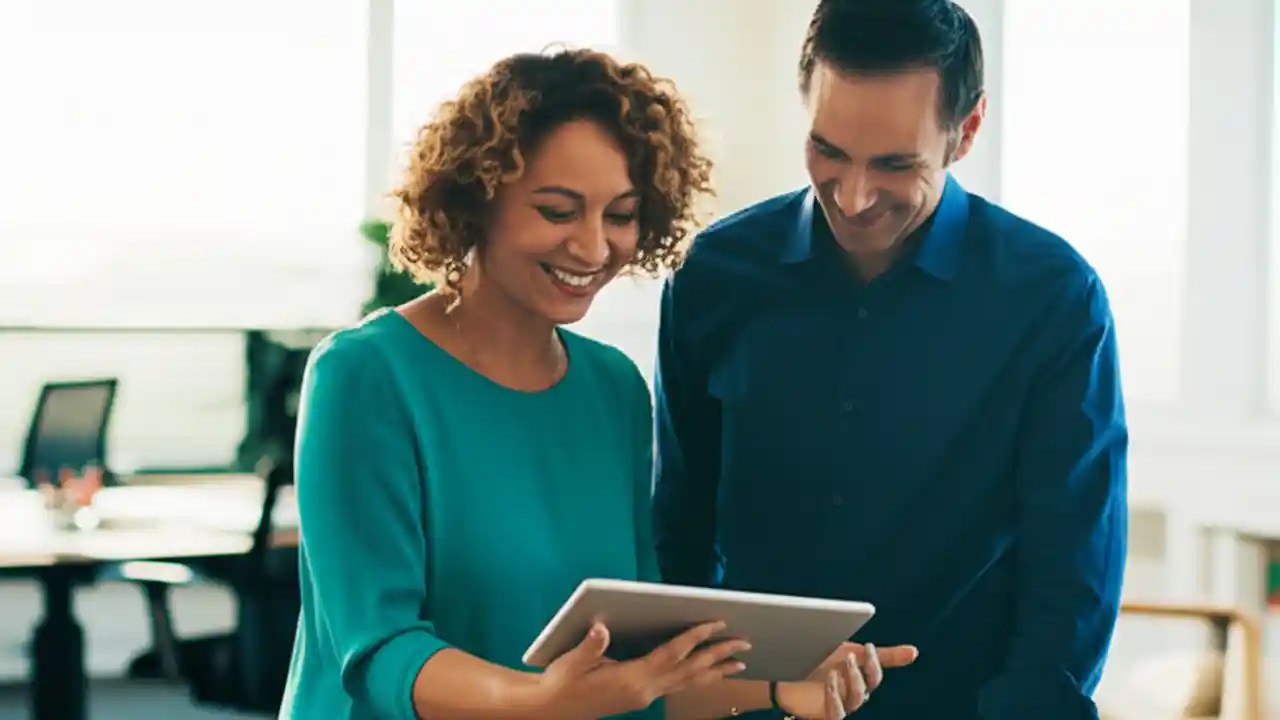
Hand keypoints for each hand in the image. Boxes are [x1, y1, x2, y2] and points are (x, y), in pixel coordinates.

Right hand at [537, 621, 749, 718]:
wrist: (551, 709)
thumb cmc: (560, 683)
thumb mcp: (571, 663)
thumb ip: (590, 647)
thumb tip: (602, 629)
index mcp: (632, 679)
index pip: (671, 654)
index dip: (695, 638)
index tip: (717, 623)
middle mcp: (645, 691)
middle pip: (689, 671)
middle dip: (718, 656)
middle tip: (745, 644)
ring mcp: (645, 697)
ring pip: (688, 682)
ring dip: (714, 671)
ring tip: (738, 663)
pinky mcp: (641, 698)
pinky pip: (677, 686)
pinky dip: (697, 677)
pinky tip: (705, 673)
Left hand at [776, 642, 917, 717]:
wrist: (789, 672)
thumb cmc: (821, 662)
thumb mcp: (850, 653)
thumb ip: (882, 655)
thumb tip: (915, 652)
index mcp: (860, 680)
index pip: (874, 676)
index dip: (874, 663)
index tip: (867, 647)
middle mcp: (852, 696)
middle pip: (863, 690)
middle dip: (858, 673)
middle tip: (849, 656)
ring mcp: (839, 706)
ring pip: (852, 701)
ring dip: (846, 684)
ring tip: (835, 669)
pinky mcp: (825, 714)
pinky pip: (836, 714)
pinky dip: (834, 698)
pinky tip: (829, 682)